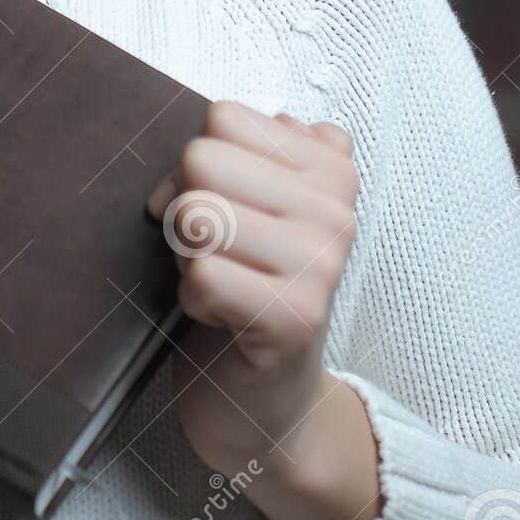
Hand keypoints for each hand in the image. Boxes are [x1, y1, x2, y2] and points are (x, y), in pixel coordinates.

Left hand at [147, 99, 359, 475]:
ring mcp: (320, 266)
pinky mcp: (293, 319)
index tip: (210, 203)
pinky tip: (219, 316)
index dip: (193, 162)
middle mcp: (335, 212)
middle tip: (210, 251)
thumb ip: (268, 151)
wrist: (266, 403)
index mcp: (330, 170)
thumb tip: (287, 116)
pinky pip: (203, 275)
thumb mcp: (259, 207)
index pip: (223, 117)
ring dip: (188, 256)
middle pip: (201, 159)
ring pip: (196, 215)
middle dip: (184, 208)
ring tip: (218, 280)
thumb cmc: (248, 291)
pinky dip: (192, 298)